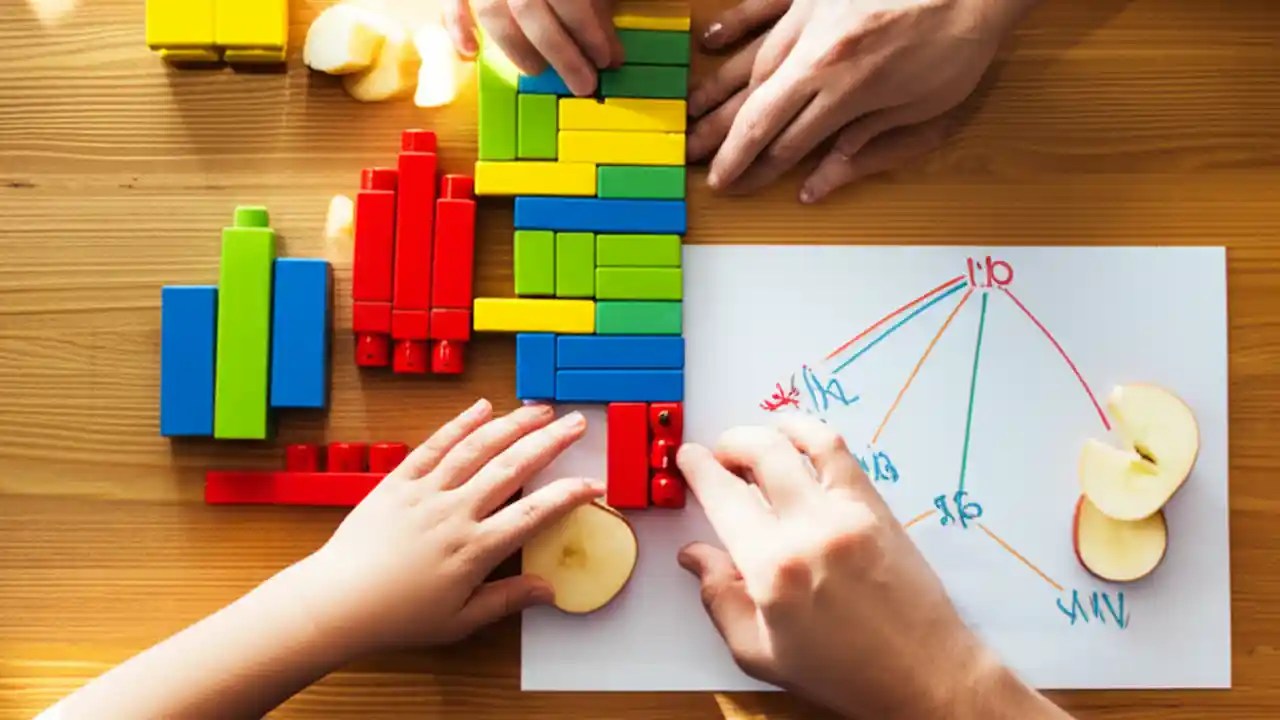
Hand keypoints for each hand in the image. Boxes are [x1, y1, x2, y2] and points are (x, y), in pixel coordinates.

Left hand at [290, 400, 601, 653]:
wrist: (336, 601)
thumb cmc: (396, 617)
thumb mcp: (459, 622)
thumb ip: (506, 601)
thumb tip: (548, 590)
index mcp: (474, 550)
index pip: (535, 515)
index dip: (569, 496)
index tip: (594, 485)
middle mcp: (454, 513)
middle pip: (512, 468)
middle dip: (550, 442)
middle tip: (577, 424)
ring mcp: (425, 493)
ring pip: (477, 448)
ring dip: (512, 424)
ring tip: (540, 409)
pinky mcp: (398, 481)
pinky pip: (434, 446)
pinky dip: (460, 424)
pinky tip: (482, 408)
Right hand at [445, 0, 621, 95]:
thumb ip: (597, 2)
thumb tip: (610, 48)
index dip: (588, 31)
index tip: (605, 59)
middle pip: (528, 10)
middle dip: (560, 53)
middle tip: (582, 83)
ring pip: (491, 12)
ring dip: (517, 49)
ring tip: (539, 70)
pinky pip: (450, 2)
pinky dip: (457, 27)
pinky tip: (470, 52)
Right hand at [677, 416, 1063, 718]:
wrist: (923, 673)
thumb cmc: (844, 672)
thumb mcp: (759, 653)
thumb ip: (719, 599)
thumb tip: (695, 556)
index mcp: (772, 568)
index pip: (723, 496)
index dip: (698, 469)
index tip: (689, 459)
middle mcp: (809, 529)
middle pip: (759, 453)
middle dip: (729, 443)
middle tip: (719, 454)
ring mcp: (847, 513)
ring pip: (800, 442)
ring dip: (769, 431)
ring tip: (756, 441)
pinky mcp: (876, 508)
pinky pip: (839, 452)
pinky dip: (812, 434)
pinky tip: (798, 440)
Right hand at [692, 0, 1035, 201]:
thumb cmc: (959, 43)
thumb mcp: (924, 110)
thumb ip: (867, 145)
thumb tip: (818, 183)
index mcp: (846, 91)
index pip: (786, 143)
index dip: (758, 170)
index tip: (736, 187)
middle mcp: (817, 56)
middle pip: (757, 110)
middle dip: (722, 143)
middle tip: (694, 165)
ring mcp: (810, 18)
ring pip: (751, 64)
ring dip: (718, 96)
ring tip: (689, 121)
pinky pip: (761, 8)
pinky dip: (734, 26)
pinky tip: (709, 45)